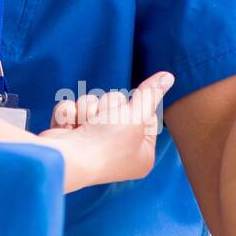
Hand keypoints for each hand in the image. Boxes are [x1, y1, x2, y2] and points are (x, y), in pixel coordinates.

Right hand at [36, 71, 172, 188]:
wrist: (67, 158)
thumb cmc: (107, 143)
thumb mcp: (136, 116)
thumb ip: (150, 94)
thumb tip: (168, 76)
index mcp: (141, 154)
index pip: (144, 116)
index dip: (133, 109)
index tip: (128, 117)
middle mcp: (118, 151)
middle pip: (116, 105)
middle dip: (105, 108)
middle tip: (102, 123)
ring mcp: (91, 144)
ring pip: (92, 104)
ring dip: (86, 110)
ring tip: (83, 126)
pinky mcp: (71, 136)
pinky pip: (73, 109)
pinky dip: (69, 115)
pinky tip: (70, 128)